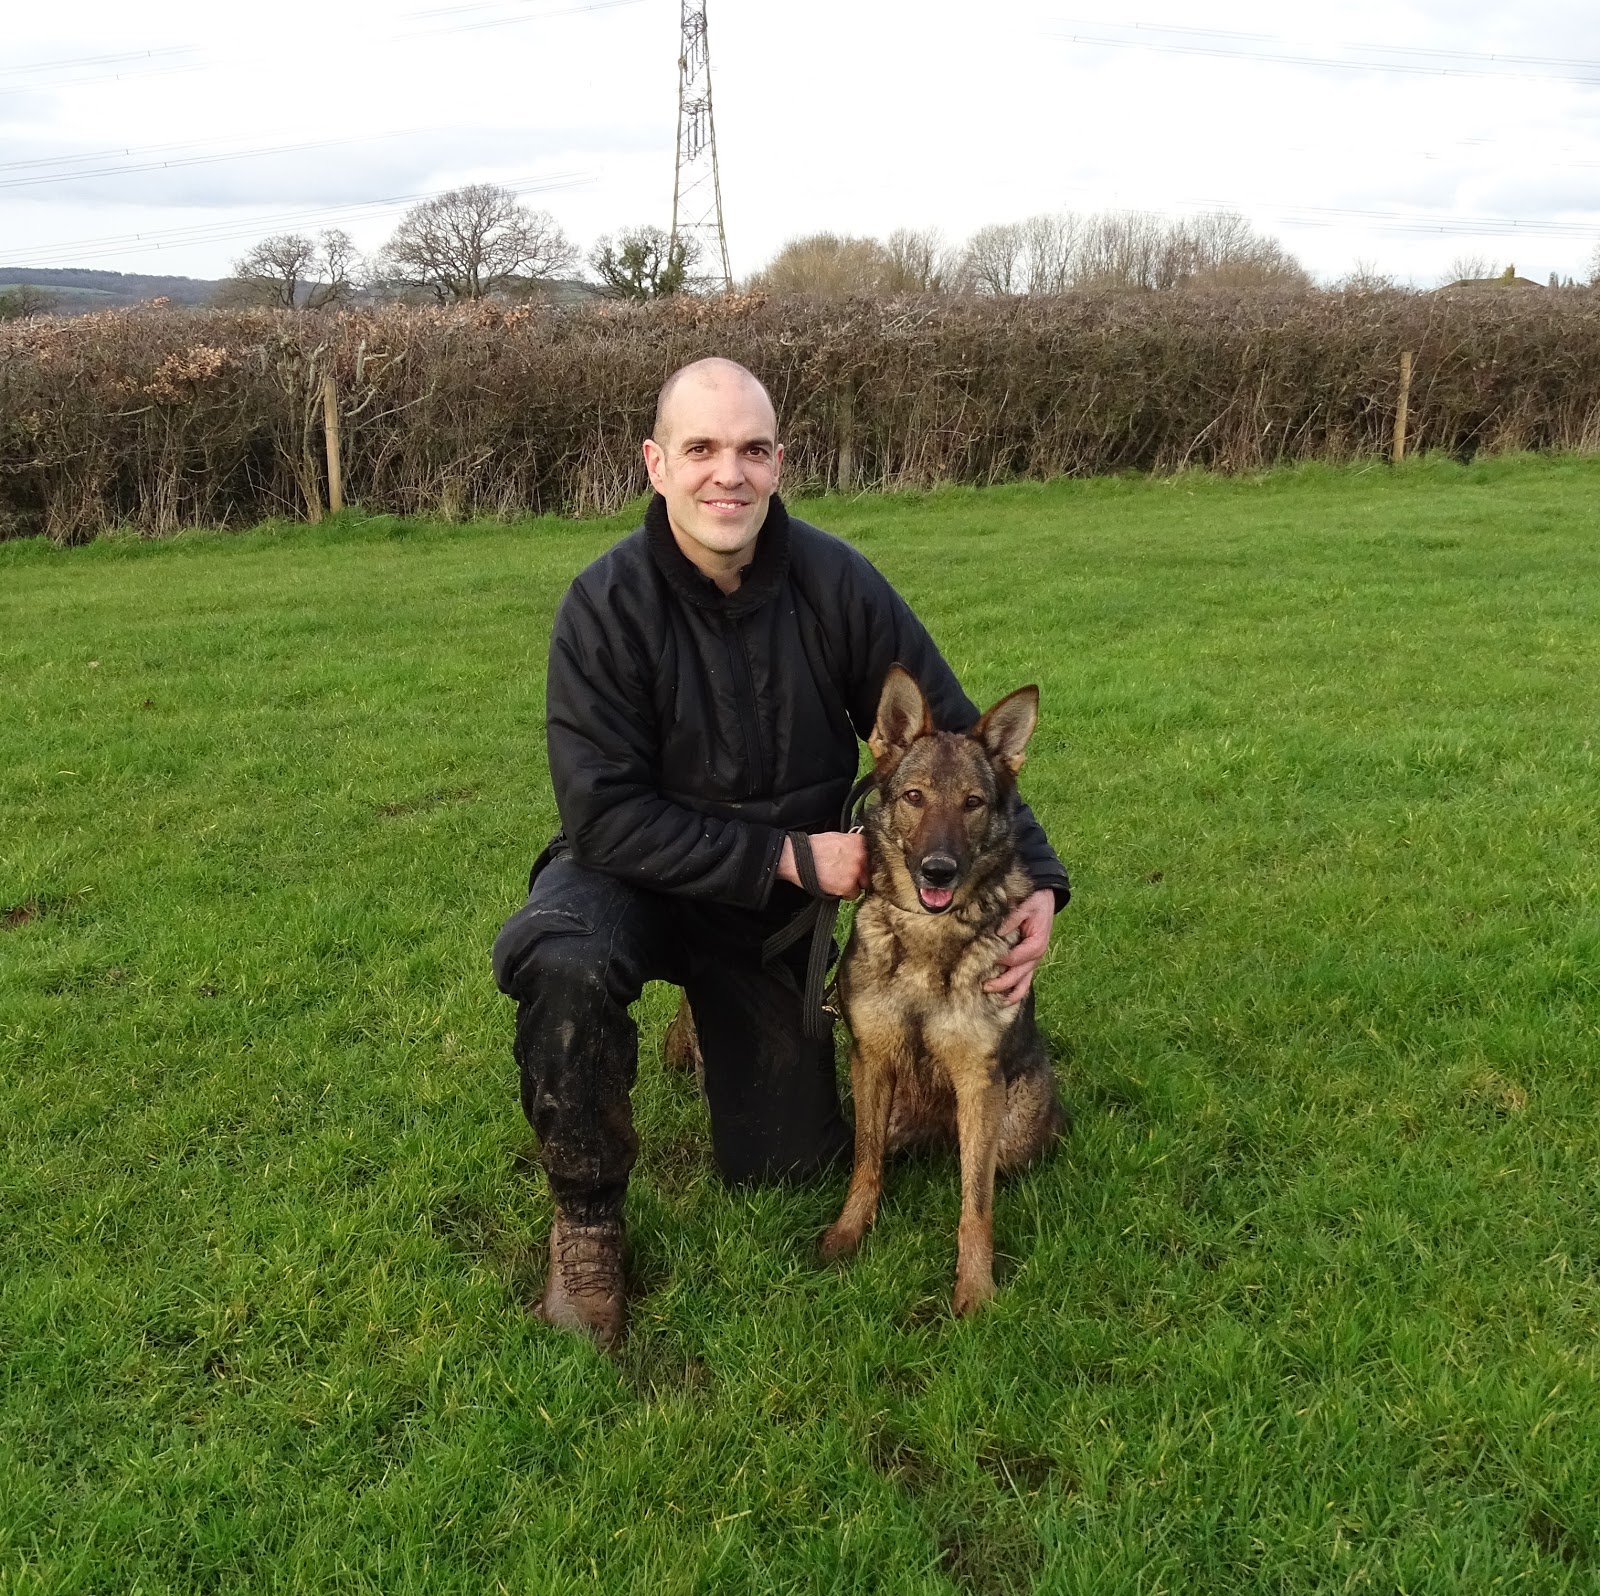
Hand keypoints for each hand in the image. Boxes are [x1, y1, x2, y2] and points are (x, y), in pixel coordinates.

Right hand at [778, 831, 867, 897]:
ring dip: (853, 884)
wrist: (798, 858)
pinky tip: (834, 887)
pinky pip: (853, 895)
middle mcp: (861, 856)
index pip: (869, 855)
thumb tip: (857, 850)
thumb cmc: (813, 847)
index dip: (861, 861)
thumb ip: (850, 844)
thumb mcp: (836, 837)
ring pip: (863, 884)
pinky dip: (845, 893)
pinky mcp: (849, 885)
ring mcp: (856, 871)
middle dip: (859, 874)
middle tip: (845, 874)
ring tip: (837, 880)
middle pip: (868, 870)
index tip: (854, 864)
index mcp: (859, 841)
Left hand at [985, 888, 1055, 1003]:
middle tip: (984, 987)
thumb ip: (1013, 918)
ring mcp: (1034, 959)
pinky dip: (1016, 989)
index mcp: (1036, 943)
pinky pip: (1024, 978)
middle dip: (1002, 983)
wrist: (1045, 898)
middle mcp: (1036, 955)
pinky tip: (1006, 998)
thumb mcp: (1026, 905)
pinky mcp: (1030, 960)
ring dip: (1010, 992)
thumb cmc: (1035, 902)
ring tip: (996, 1001)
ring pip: (1024, 982)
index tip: (984, 964)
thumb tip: (999, 931)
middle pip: (1019, 975)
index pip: (1016, 958)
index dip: (1001, 962)